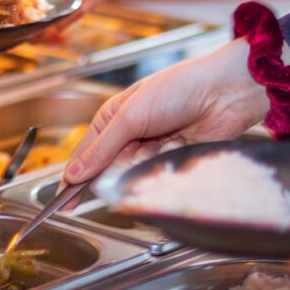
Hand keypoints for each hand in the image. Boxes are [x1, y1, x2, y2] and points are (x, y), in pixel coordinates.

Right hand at [62, 40, 267, 182]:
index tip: (64, 201)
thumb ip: (103, 148)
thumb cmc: (179, 89)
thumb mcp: (131, 115)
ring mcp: (152, 149)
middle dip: (115, 171)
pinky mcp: (173, 160)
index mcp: (113, 117)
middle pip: (109, 169)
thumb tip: (76, 173)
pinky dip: (164, 167)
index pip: (86, 153)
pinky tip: (176, 148)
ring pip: (134, 175)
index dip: (74, 177)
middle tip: (128, 164)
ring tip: (162, 144)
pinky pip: (158, 176)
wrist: (224, 92)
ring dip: (143, 167)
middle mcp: (131, 134)